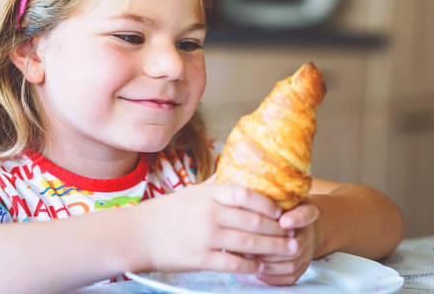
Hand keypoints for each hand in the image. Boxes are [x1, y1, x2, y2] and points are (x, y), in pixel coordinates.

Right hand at [137, 181, 295, 274]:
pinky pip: (233, 263)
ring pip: (249, 243)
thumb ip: (216, 184)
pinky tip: (261, 267)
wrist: (138, 234)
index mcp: (209, 194)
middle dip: (278, 230)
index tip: (282, 211)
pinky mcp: (200, 259)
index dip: (269, 204)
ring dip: (273, 248)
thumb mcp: (192, 191)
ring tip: (289, 250)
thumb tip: (236, 168)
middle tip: (294, 234)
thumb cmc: (167, 212)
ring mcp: (206, 237)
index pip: (247, 195)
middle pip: (254, 221)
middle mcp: (210, 213)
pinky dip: (251, 266)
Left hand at [254, 201, 319, 285]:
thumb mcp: (281, 197)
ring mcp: (307, 252)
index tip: (283, 221)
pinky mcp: (302, 266)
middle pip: (296, 245)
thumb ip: (270, 198)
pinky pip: (291, 276)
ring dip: (269, 264)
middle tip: (250, 244)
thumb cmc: (284, 207)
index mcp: (307, 211)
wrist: (301, 224)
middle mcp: (310, 233)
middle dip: (273, 247)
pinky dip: (274, 277)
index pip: (307, 215)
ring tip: (249, 258)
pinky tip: (258, 271)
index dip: (297, 219)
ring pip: (291, 263)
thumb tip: (247, 198)